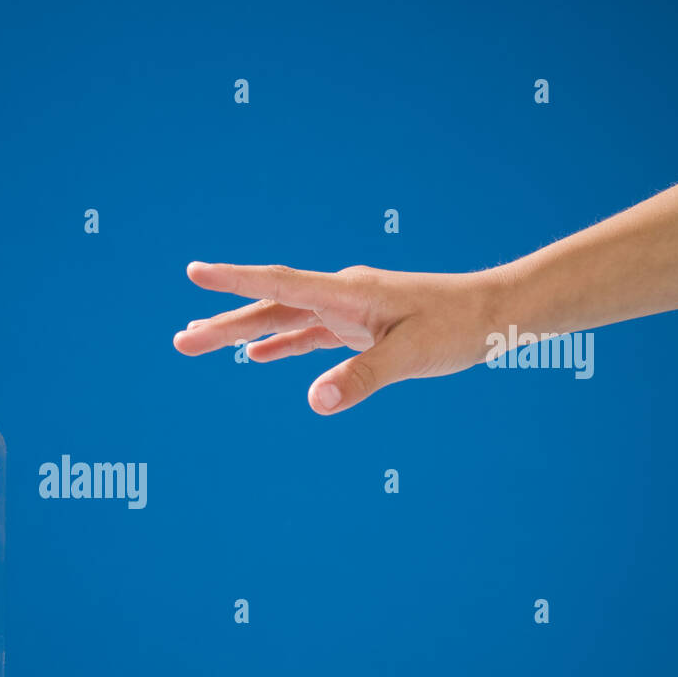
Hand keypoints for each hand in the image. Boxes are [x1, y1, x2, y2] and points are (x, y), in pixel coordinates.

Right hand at [174, 261, 511, 414]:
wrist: (497, 312)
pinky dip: (279, 345)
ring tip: (200, 340)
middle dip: (222, 322)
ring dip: (242, 332)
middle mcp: (340, 297)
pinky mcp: (358, 328)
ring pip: (283, 321)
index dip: (235, 281)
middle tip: (179, 341)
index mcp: (347, 294)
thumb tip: (313, 402)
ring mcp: (347, 311)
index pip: (280, 285)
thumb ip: (362, 377)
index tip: (194, 274)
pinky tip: (255, 356)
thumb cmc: (460, 326)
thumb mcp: (412, 355)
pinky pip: (307, 335)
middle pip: (270, 308)